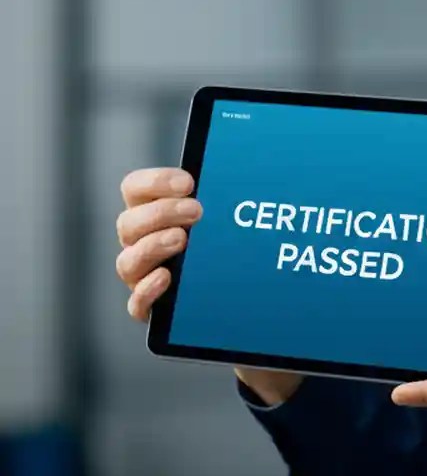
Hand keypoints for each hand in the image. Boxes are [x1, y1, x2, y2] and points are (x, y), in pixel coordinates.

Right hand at [115, 167, 302, 404]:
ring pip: (127, 262)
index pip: (135, 188)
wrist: (243, 293)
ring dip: (152, 247)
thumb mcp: (229, 216)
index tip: (189, 183)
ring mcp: (143, 275)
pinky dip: (147, 290)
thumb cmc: (231, 243)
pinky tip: (167, 278)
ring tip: (183, 240)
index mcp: (152, 211)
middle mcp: (140, 242)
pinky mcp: (153, 307)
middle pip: (128, 223)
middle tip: (197, 211)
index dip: (155, 182)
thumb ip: (225, 195)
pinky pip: (137, 303)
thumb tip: (250, 168)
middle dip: (162, 213)